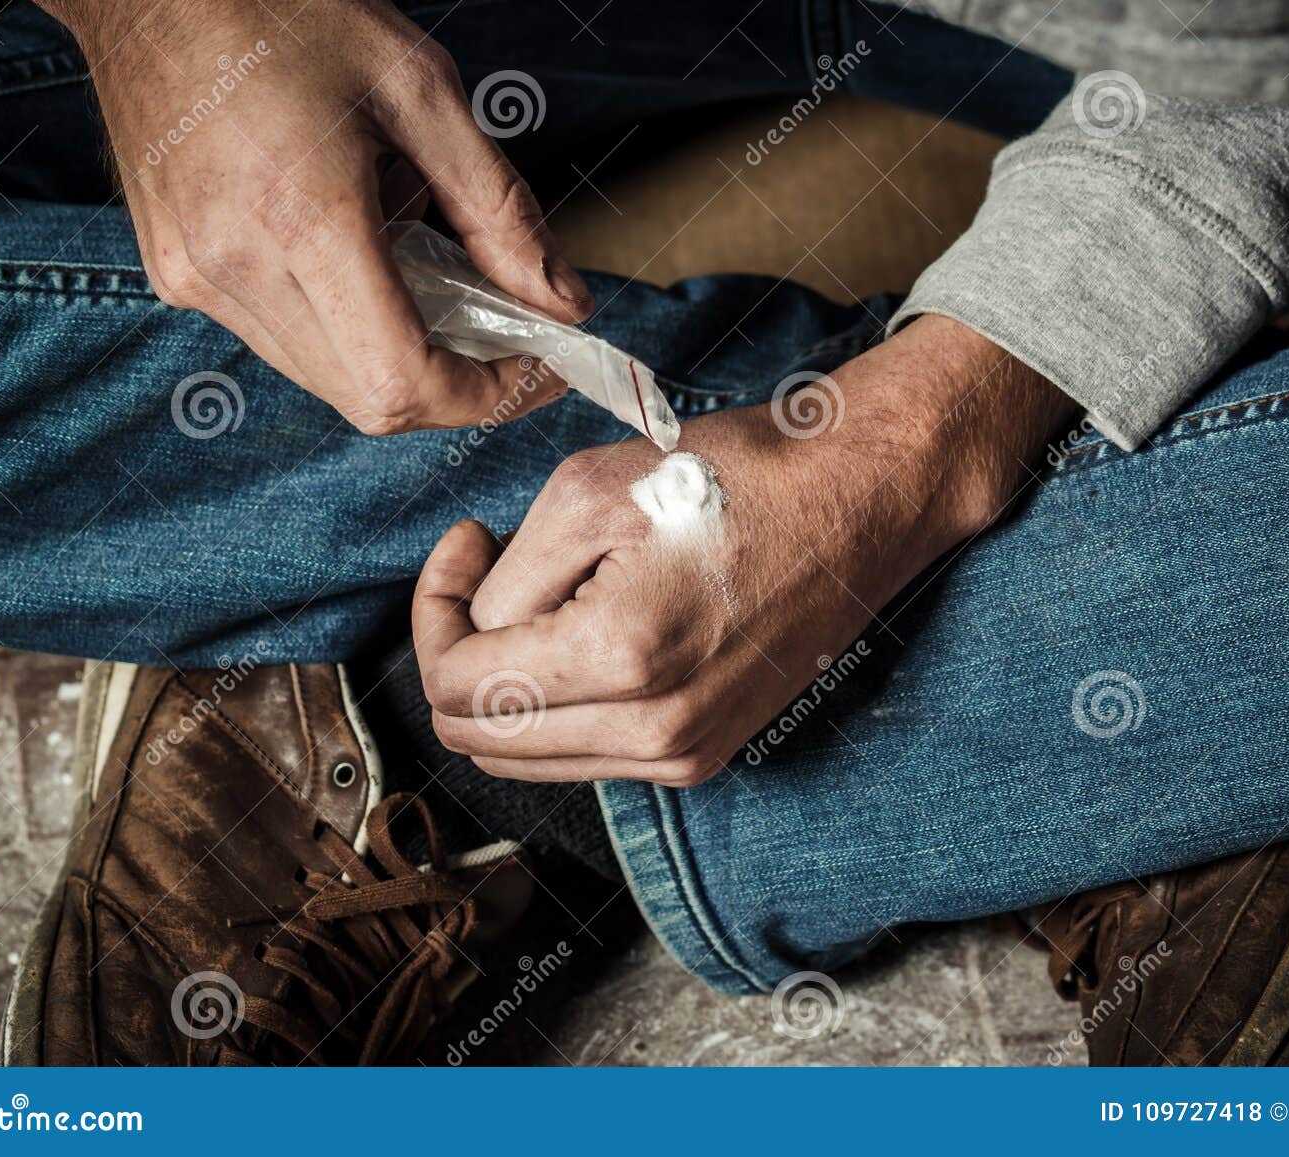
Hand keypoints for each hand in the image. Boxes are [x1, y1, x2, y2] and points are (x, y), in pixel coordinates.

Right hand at [39, 0, 588, 432]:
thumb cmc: (285, 12)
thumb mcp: (421, 90)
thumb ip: (499, 209)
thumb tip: (563, 301)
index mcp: (303, 218)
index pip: (402, 382)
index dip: (485, 396)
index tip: (536, 370)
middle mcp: (237, 269)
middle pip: (372, 401)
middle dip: (454, 384)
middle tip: (504, 336)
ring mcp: (198, 281)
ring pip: (329, 381)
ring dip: (397, 354)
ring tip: (421, 267)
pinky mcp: (179, 277)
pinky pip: (284, 343)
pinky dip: (343, 326)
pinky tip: (353, 250)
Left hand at [412, 316, 1078, 783]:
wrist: (857, 502)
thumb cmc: (736, 478)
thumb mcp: (590, 491)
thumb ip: (506, 579)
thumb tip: (473, 626)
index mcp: (619, 660)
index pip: (454, 683)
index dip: (431, 608)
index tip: (465, 541)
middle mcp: (652, 732)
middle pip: (477, 738)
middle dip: (454, 654)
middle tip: (483, 572)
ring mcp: (682, 756)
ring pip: (524, 759)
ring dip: (503, 686)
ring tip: (538, 601)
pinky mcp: (702, 757)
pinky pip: (585, 756)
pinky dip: (557, 707)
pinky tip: (582, 636)